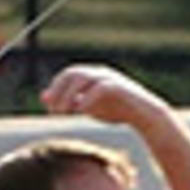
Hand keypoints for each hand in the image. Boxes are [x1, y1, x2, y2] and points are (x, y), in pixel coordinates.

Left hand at [40, 63, 164, 134]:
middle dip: (59, 92)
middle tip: (54, 112)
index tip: (50, 109)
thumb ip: (67, 100)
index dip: (55, 90)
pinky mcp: (121, 88)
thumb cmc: (115, 110)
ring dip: (69, 95)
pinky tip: (80, 111)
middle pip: (72, 73)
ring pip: (83, 78)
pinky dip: (87, 99)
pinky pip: (100, 88)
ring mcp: (111, 78)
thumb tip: (44, 96)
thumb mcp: (86, 106)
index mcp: (92, 74)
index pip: (67, 74)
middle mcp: (100, 73)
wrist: (145, 116)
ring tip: (64, 113)